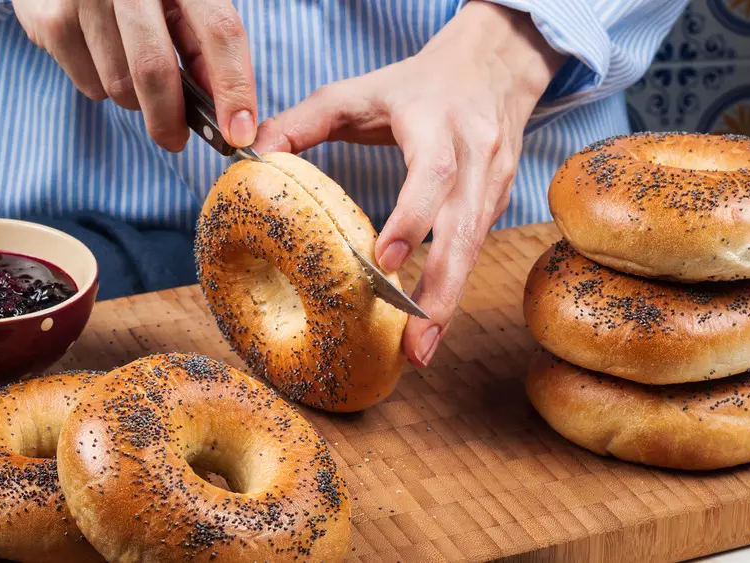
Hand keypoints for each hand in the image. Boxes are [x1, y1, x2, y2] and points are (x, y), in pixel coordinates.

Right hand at [13, 0, 257, 150]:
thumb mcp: (179, 6)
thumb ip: (202, 48)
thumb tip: (223, 109)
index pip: (219, 31)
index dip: (234, 86)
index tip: (238, 132)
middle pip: (156, 68)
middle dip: (169, 118)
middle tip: (175, 141)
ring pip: (120, 85)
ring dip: (134, 99)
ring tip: (129, 69)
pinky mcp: (51, 18)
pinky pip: (89, 85)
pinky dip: (101, 87)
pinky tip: (99, 56)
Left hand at [254, 1, 564, 366]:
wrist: (491, 67)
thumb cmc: (412, 86)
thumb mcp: (355, 93)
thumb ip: (301, 121)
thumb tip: (251, 155)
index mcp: (436, 122)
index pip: (433, 173)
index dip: (413, 217)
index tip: (385, 261)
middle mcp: (476, 154)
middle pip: (465, 227)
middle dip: (441, 288)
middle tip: (415, 341)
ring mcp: (494, 181)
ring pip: (475, 248)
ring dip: (448, 302)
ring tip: (420, 350)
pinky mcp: (498, 202)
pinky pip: (474, 250)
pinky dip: (451, 289)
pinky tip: (428, 325)